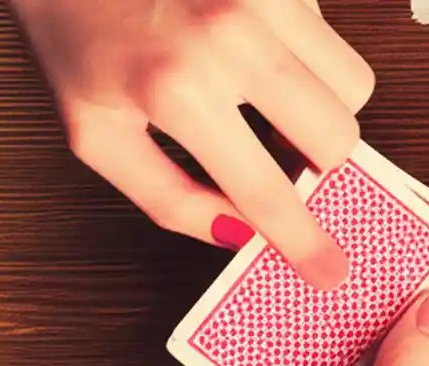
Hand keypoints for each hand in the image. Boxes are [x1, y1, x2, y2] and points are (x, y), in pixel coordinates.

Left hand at [9, 0, 375, 287]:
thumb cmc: (75, 32)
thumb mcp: (95, 132)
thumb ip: (167, 197)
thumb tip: (240, 232)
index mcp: (176, 89)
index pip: (267, 191)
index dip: (304, 241)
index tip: (330, 270)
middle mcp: (230, 37)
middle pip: (338, 134)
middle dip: (321, 160)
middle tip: (285, 157)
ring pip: (353, 83)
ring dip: (326, 106)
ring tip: (275, 100)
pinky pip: (330, 33)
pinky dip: (309, 55)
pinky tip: (260, 49)